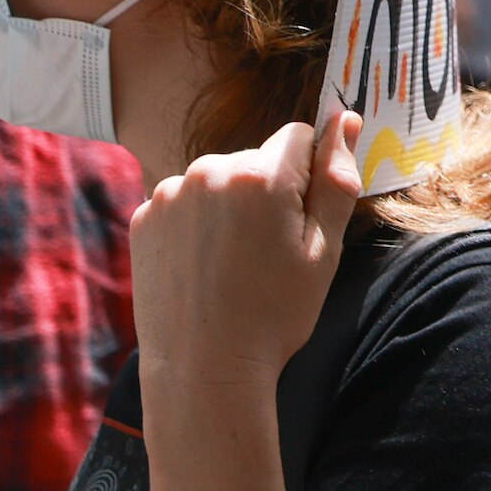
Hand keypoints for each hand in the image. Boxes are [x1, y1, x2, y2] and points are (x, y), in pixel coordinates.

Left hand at [131, 113, 362, 398]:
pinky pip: (183, 203)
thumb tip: (346, 119)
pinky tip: (202, 267)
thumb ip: (337, 180)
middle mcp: (208, 170)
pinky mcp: (143, 218)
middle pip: (255, 160)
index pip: (299, 137)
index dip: (309, 176)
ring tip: (232, 264)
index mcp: (260, 174)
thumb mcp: (323, 251)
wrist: (202, 370)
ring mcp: (168, 194)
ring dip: (229, 207)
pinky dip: (196, 225)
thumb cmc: (273, 314)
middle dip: (267, 192)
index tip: (301, 221)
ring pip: (218, 181)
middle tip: (268, 253)